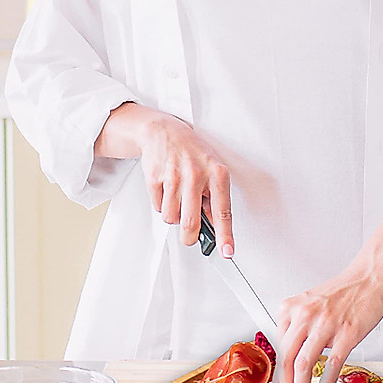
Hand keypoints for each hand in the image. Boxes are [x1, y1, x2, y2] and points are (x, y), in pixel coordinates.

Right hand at [138, 113, 233, 253]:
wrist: (163, 131)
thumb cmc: (192, 152)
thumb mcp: (212, 168)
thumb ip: (214, 197)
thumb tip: (214, 227)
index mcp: (217, 173)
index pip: (223, 211)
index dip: (225, 235)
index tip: (227, 252)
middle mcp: (196, 174)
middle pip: (190, 223)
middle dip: (189, 237)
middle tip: (190, 235)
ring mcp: (174, 175)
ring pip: (171, 217)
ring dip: (174, 215)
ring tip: (178, 198)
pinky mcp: (155, 177)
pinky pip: (157, 207)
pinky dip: (161, 204)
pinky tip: (166, 188)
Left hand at [274, 261, 382, 382]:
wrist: (370, 276)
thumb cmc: (343, 291)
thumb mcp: (310, 304)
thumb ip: (298, 327)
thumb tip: (291, 359)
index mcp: (292, 308)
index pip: (279, 348)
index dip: (278, 374)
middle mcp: (304, 315)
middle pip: (287, 359)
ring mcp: (325, 324)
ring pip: (304, 365)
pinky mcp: (347, 333)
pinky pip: (332, 364)